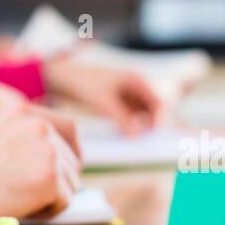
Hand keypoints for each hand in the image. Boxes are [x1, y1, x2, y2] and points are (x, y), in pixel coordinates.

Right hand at [0, 98, 82, 224]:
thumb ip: (23, 139)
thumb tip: (53, 158)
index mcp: (25, 113)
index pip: (68, 128)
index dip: (69, 151)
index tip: (61, 169)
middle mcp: (41, 126)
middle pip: (73, 160)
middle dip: (58, 181)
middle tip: (29, 195)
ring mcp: (48, 152)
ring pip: (70, 184)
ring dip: (50, 197)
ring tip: (18, 200)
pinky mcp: (51, 179)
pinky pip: (64, 203)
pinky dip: (46, 212)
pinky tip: (21, 209)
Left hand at [45, 56, 162, 135]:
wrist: (62, 78)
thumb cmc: (84, 84)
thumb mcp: (104, 102)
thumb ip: (122, 119)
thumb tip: (137, 137)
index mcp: (137, 80)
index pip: (159, 102)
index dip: (161, 119)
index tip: (156, 136)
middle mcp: (136, 88)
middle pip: (154, 111)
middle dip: (152, 127)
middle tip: (148, 145)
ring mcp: (128, 96)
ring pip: (143, 117)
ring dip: (141, 129)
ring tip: (136, 144)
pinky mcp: (119, 105)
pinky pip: (131, 119)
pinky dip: (130, 129)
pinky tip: (125, 139)